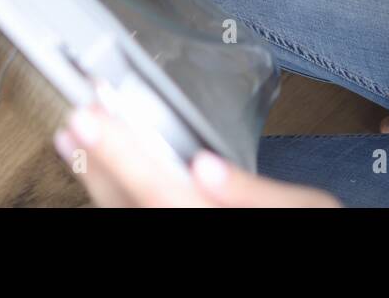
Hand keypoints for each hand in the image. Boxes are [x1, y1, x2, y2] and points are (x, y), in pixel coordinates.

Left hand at [55, 105, 340, 207]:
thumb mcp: (305, 207)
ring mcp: (178, 234)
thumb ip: (255, 190)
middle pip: (130, 202)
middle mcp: (188, 231)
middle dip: (99, 159)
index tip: (91, 118)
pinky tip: (99, 171)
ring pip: (123, 212)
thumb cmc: (314, 232)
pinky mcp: (176, 230)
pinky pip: (132, 213)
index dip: (120, 152)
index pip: (160, 189)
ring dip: (96, 175)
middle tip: (76, 116)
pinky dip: (111, 190)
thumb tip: (208, 166)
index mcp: (216, 220)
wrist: (307, 271)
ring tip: (74, 138)